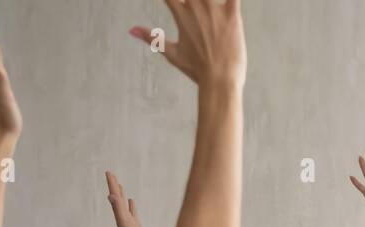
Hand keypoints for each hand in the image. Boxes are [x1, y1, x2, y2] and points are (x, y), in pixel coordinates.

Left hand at [106, 171, 148, 226]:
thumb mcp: (125, 222)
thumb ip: (118, 209)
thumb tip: (111, 196)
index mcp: (119, 212)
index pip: (114, 194)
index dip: (112, 183)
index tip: (108, 172)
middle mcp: (121, 214)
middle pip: (116, 196)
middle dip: (114, 185)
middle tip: (111, 174)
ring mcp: (128, 219)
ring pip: (123, 203)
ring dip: (121, 194)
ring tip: (120, 186)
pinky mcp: (134, 224)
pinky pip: (132, 211)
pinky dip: (131, 205)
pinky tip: (131, 201)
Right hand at [131, 0, 245, 87]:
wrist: (219, 80)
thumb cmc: (196, 70)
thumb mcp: (171, 53)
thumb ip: (152, 37)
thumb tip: (131, 30)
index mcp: (181, 14)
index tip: (172, 2)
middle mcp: (196, 7)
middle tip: (195, 8)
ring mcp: (215, 10)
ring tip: (207, 4)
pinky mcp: (233, 16)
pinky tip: (233, 0)